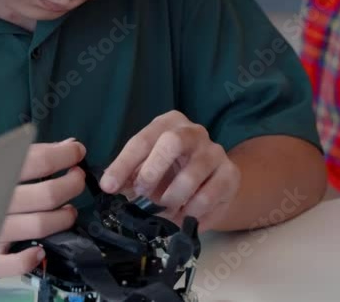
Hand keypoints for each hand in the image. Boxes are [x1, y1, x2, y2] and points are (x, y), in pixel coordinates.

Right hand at [0, 138, 86, 277]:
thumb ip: (30, 154)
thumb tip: (67, 146)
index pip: (39, 160)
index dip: (65, 155)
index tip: (76, 152)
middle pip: (47, 194)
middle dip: (71, 184)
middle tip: (76, 178)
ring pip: (40, 225)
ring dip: (63, 217)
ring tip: (68, 210)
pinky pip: (11, 264)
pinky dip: (29, 259)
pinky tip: (41, 249)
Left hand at [100, 110, 239, 227]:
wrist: (213, 184)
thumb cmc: (172, 173)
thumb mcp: (148, 170)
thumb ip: (129, 175)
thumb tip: (110, 184)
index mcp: (169, 124)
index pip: (143, 140)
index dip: (123, 164)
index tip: (109, 187)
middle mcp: (194, 132)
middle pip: (172, 142)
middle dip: (152, 172)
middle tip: (142, 195)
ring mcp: (215, 152)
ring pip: (190, 177)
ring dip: (171, 199)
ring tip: (165, 208)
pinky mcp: (230, 174)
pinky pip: (207, 198)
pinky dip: (190, 212)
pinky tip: (185, 214)